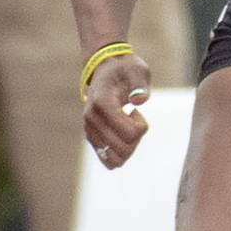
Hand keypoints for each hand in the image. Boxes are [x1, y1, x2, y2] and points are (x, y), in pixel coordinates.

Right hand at [84, 49, 151, 168]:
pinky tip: (120, 134)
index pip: (129, 134)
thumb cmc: (125, 69)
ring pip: (115, 160)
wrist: (105, 69)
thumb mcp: (137, 70)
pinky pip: (107, 160)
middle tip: (132, 118)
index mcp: (102, 103)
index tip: (136, 109)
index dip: (141, 125)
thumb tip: (139, 100)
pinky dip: (120, 153)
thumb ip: (140, 84)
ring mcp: (89, 129)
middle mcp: (91, 119)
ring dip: (128, 147)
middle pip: (123, 149)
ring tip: (125, 126)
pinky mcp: (91, 136)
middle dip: (136, 138)